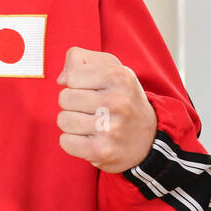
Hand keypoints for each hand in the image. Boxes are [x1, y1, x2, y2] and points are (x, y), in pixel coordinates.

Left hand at [56, 47, 156, 172]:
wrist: (148, 138)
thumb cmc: (121, 97)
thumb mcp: (110, 68)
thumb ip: (80, 59)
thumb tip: (61, 79)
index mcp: (119, 77)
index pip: (72, 76)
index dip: (76, 83)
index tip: (92, 90)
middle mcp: (118, 102)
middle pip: (64, 98)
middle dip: (73, 104)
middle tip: (92, 109)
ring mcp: (110, 128)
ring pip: (63, 120)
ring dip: (72, 123)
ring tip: (91, 124)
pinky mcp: (101, 151)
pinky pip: (65, 142)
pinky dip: (73, 141)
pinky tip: (90, 138)